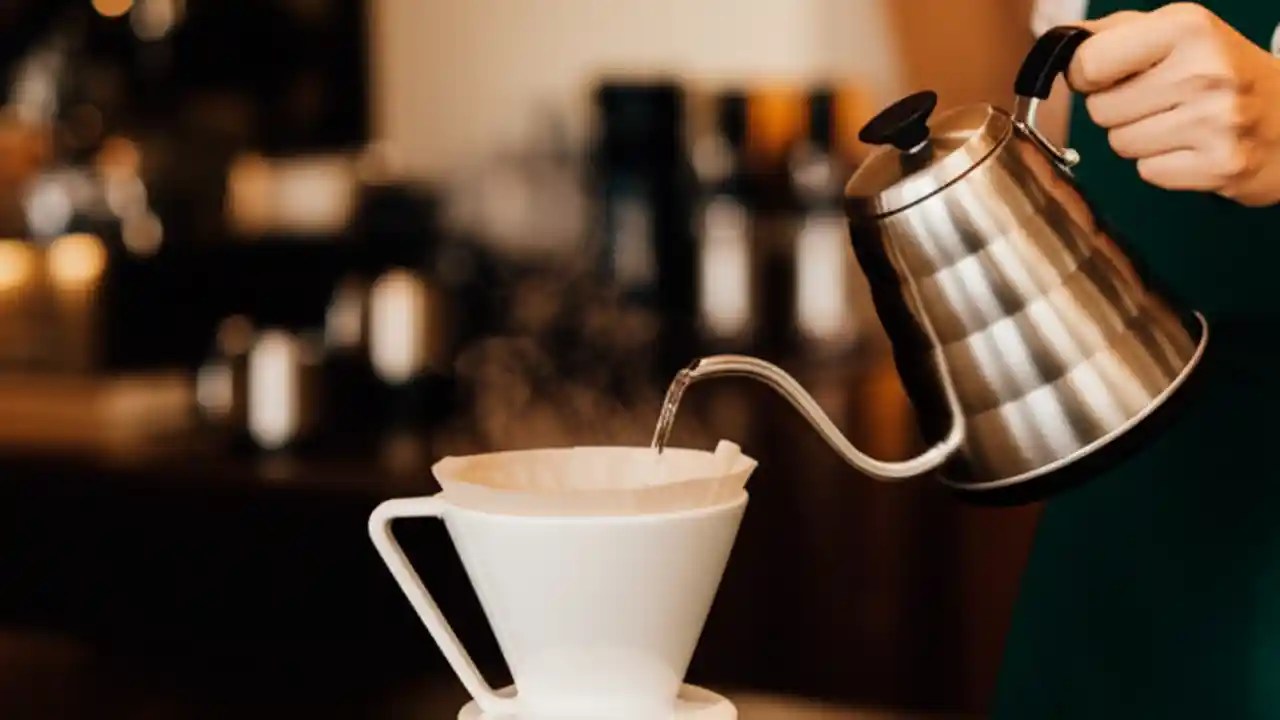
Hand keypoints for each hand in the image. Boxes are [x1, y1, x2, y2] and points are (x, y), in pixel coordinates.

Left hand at [1068, 3, 1279, 205]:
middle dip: (1119, 108)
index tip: (1108, 75)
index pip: (1088, 63)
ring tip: (1179, 122)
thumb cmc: (1223, 69)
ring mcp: (1216, 122)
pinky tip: (1192, 147)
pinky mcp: (1221, 166)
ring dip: (1140, 138)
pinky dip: (1162, 164)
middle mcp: (1205, 72)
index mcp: (1188, 28)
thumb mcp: (1179, 31)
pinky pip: (1148, 172)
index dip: (1088, 75)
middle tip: (1160, 100)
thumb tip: (1063, 42)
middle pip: (1101, 110)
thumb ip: (1115, 32)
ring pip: (1120, 144)